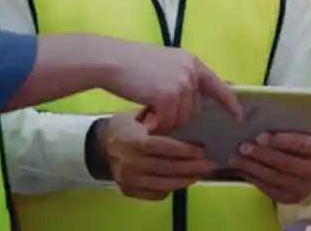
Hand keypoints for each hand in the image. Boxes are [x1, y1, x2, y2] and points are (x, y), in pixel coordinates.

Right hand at [97, 112, 215, 200]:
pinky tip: (184, 181)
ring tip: (201, 174)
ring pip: (162, 183)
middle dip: (190, 167)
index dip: (183, 150)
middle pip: (165, 168)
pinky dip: (171, 189)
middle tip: (209, 164)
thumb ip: (159, 120)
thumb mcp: (138, 116)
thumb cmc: (125, 126)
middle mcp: (129, 162)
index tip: (201, 150)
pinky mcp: (129, 190)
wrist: (101, 144)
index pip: (161, 147)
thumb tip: (187, 121)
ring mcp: (128, 179)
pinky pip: (155, 194)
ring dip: (185, 180)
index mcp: (132, 141)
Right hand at [104, 44, 242, 130]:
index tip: (238, 117)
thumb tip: (194, 99)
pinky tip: (147, 117)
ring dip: (167, 120)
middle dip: (179, 115)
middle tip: (158, 110)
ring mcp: (181, 84)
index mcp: (192, 63)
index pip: (219, 86)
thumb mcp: (166, 64)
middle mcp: (191, 72)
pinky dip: (158, 124)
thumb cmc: (133, 63)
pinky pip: (169, 122)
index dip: (230, 103)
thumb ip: (183, 77)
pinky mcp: (169, 97)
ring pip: (182, 118)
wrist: (112, 61)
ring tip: (150, 110)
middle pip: (195, 109)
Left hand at [228, 126, 310, 204]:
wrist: (304, 164)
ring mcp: (303, 187)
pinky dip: (252, 178)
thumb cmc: (299, 137)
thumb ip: (304, 118)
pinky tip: (240, 169)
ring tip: (235, 158)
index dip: (281, 141)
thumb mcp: (304, 126)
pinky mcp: (289, 197)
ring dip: (252, 167)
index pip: (302, 144)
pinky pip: (268, 189)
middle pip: (286, 163)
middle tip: (242, 146)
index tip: (260, 136)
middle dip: (262, 154)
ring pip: (274, 177)